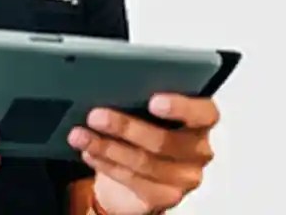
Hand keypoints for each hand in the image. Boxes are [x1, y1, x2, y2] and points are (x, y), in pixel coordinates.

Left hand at [68, 94, 219, 214]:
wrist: (140, 173)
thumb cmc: (147, 129)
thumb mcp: (147, 109)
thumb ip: (142, 98)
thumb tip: (115, 88)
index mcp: (202, 120)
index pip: (203, 113)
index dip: (180, 107)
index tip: (153, 100)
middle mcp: (199, 149)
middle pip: (164, 140)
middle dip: (126, 127)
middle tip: (96, 116)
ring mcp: (185, 177)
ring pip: (144, 162)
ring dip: (107, 147)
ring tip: (82, 135)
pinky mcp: (167, 197)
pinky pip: (134, 181)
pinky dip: (107, 165)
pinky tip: (91, 152)